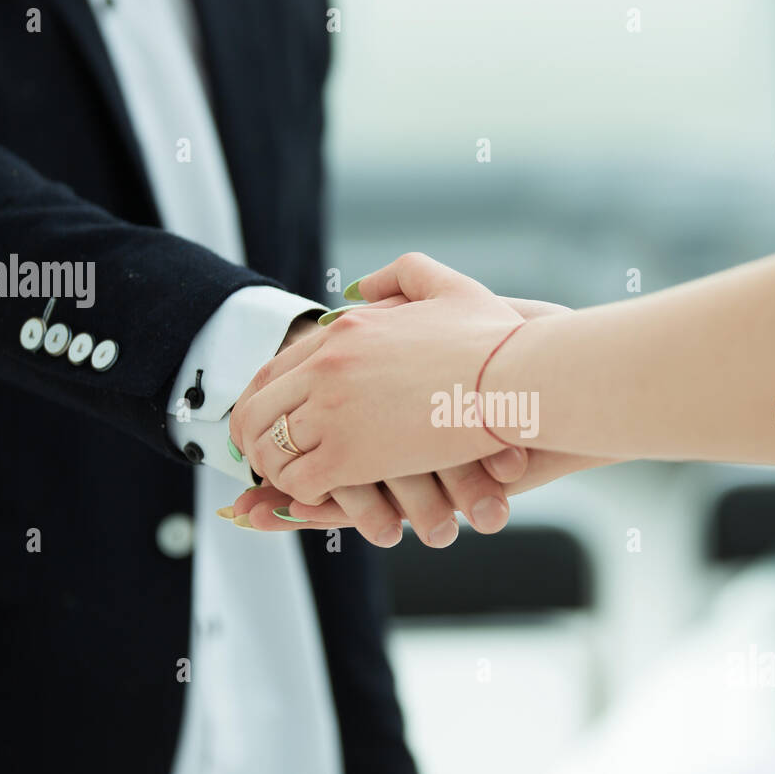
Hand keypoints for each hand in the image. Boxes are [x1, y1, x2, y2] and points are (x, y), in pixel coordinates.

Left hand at [230, 311, 527, 545]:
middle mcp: (328, 366)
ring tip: (290, 486)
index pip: (274, 368)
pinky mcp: (351, 455)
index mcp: (344, 330)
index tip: (266, 421)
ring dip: (276, 471)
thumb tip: (362, 285)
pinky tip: (321, 498)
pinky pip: (301, 480)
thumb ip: (403, 276)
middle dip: (252, 441)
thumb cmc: (500, 340)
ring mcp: (334, 410)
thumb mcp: (449, 287)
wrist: (522, 379)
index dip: (261, 401)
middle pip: (257, 409)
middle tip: (263, 464)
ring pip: (271, 450)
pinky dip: (301, 494)